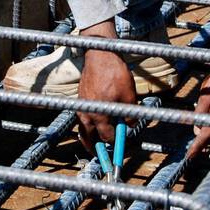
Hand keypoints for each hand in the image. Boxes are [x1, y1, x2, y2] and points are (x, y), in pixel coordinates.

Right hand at [77, 21, 136, 152]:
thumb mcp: (129, 95)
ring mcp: (81, 105)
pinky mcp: (80, 98)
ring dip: (88, 136)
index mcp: (99, 114)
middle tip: (99, 154)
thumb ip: (130, 114)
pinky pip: (82, 117)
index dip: (115, 143)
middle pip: (88, 137)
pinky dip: (87, 123)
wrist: (100, 55)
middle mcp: (86, 113)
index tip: (120, 147)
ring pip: (82, 127)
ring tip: (94, 143)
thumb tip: (129, 125)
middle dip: (94, 147)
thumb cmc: (115, 74)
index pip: (107, 136)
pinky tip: (94, 123)